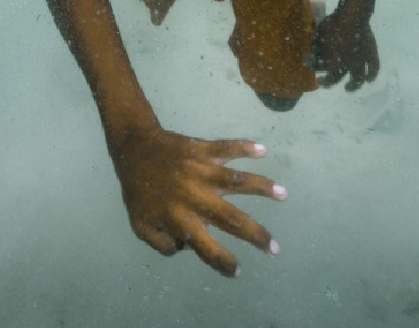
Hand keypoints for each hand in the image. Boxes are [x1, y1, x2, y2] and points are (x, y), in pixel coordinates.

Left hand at [107, 125, 283, 277]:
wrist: (134, 149)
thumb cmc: (139, 191)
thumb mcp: (141, 227)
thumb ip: (162, 244)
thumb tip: (187, 249)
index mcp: (180, 220)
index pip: (207, 249)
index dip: (224, 264)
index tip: (238, 271)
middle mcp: (195, 198)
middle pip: (232, 220)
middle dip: (256, 235)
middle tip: (275, 249)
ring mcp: (201, 171)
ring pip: (237, 180)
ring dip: (262, 187)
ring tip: (284, 194)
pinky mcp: (202, 150)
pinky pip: (227, 147)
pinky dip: (244, 147)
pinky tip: (262, 149)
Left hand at [310, 8, 379, 89]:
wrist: (353, 15)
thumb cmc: (334, 23)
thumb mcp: (320, 34)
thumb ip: (315, 45)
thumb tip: (310, 53)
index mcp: (333, 62)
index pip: (322, 72)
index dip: (317, 74)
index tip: (315, 75)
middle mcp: (347, 66)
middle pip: (336, 79)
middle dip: (328, 82)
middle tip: (324, 83)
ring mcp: (360, 61)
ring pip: (358, 79)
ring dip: (353, 85)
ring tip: (348, 88)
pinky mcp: (370, 54)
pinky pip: (374, 68)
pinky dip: (372, 74)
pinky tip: (370, 79)